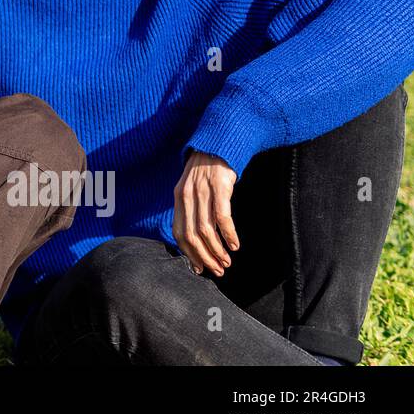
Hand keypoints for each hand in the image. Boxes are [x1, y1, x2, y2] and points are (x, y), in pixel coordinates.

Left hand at [172, 150, 239, 276]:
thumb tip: (195, 239)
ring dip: (217, 250)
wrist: (218, 143)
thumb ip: (191, 210)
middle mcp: (187, 195)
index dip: (189, 253)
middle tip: (218, 270)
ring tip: (227, 262)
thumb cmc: (206, 171)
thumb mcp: (191, 188)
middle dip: (204, 257)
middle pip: (191, 235)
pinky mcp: (220, 186)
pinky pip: (222, 216)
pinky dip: (228, 234)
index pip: (178, 232)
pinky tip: (235, 245)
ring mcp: (202, 190)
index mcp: (178, 198)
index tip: (200, 268)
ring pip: (206, 229)